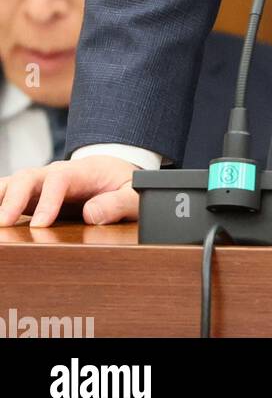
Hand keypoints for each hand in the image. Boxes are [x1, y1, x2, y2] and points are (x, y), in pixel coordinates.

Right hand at [0, 157, 139, 227]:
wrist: (113, 173)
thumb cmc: (122, 183)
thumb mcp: (132, 192)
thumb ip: (118, 202)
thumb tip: (92, 215)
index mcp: (81, 171)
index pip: (60, 179)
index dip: (48, 200)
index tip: (41, 225)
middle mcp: (54, 174)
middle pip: (28, 177)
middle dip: (13, 199)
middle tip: (3, 223)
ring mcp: (39, 185)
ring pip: (12, 184)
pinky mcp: (30, 197)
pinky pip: (7, 196)